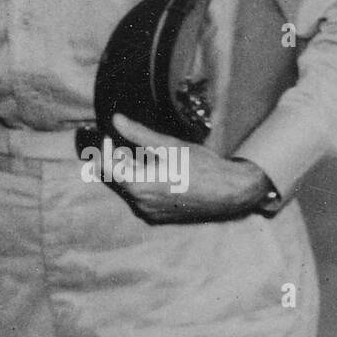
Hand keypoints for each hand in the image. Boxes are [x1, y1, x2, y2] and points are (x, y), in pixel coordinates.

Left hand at [108, 113, 273, 223]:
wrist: (231, 191)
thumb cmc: (202, 167)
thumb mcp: (168, 146)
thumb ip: (137, 134)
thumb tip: (116, 120)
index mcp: (139, 187)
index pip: (106, 168)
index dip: (106, 149)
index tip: (112, 135)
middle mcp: (141, 204)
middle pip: (118, 178)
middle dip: (119, 158)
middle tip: (128, 140)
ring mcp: (151, 213)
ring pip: (130, 187)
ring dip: (132, 169)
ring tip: (145, 153)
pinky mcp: (161, 216)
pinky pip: (143, 197)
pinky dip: (144, 181)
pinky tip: (158, 168)